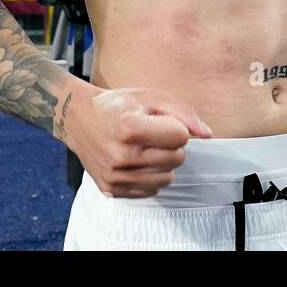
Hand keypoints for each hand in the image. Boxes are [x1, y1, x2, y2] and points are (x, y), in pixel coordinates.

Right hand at [64, 87, 211, 197]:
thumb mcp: (150, 95)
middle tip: (153, 134)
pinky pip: (152, 190)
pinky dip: (150, 176)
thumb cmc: (118, 105)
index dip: (176, 126)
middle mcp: (121, 156)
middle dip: (172, 145)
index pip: (180, 137)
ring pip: (168, 178)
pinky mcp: (112, 190)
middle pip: (177, 159)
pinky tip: (136, 161)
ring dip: (163, 163)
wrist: (79, 119)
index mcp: (129, 128)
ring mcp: (115, 176)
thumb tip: (207, 134)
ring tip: (146, 148)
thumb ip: (183, 112)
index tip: (160, 121)